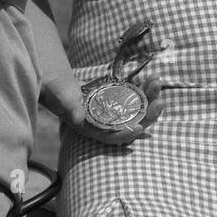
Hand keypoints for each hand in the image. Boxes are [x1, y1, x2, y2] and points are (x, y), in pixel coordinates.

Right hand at [43, 72, 163, 145]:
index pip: (112, 137)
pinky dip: (144, 88)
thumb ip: (69, 106)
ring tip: (158, 83)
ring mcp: (113, 111)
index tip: (140, 127)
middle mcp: (105, 123)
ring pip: (137, 109)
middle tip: (160, 102)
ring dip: (149, 98)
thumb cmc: (55, 92)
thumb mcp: (60, 97)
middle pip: (131, 123)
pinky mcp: (117, 99)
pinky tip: (152, 79)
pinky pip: (134, 96)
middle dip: (147, 114)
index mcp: (92, 128)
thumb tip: (77, 116)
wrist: (59, 83)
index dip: (126, 134)